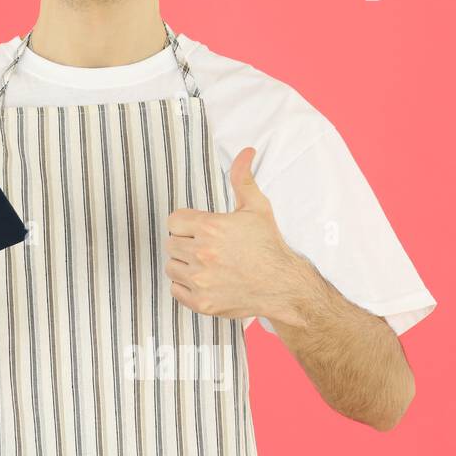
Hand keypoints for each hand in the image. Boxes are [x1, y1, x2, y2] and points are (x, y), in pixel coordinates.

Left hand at [164, 147, 305, 325]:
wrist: (284, 286)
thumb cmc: (269, 245)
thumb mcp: (257, 208)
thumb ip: (243, 179)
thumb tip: (246, 152)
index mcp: (210, 228)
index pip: (173, 221)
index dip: (186, 224)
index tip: (201, 230)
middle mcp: (202, 254)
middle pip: (170, 244)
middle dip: (186, 244)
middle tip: (207, 248)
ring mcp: (200, 281)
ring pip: (171, 267)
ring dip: (184, 265)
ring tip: (208, 264)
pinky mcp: (201, 303)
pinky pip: (175, 290)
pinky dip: (186, 287)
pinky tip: (207, 281)